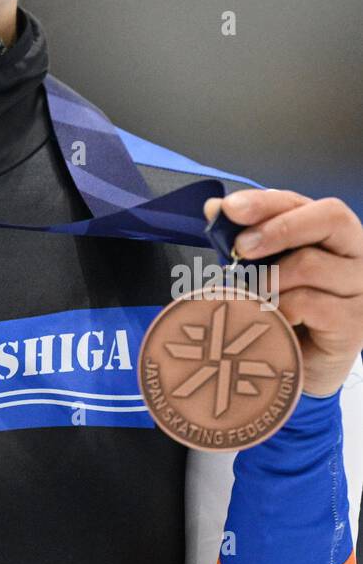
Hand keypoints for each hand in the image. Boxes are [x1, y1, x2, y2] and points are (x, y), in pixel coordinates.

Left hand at [202, 189, 362, 397]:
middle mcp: (354, 252)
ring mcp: (360, 286)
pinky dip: (282, 309)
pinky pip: (310, 303)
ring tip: (258, 297)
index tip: (229, 209)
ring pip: (311, 264)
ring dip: (272, 280)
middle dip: (278, 228)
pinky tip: (276, 319)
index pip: (302, 201)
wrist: (299, 362)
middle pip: (329, 218)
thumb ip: (244, 235)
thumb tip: (214, 208)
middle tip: (241, 247)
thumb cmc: (284, 306)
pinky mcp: (355, 321)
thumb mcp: (262, 266)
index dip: (264, 202)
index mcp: (329, 230)